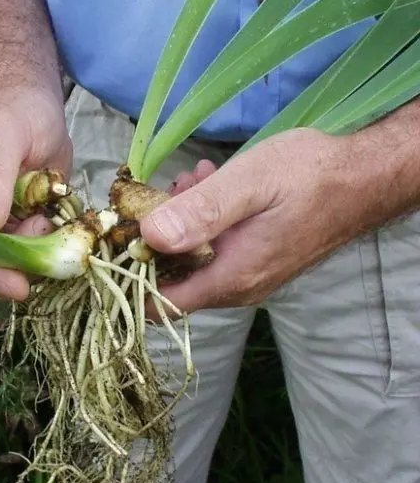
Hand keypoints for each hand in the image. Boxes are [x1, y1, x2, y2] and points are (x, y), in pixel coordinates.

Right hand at [0, 87, 71, 300]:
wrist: (37, 113)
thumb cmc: (13, 114)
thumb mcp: (0, 135)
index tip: (18, 284)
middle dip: (11, 269)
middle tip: (41, 230)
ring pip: (3, 273)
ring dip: (31, 260)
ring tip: (45, 217)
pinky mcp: (17, 236)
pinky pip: (28, 263)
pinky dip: (45, 253)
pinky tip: (52, 222)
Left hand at [140, 128, 386, 312]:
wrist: (363, 178)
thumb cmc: (310, 177)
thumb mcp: (249, 184)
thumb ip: (200, 213)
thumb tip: (149, 236)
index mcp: (230, 278)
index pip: (160, 305)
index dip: (130, 277)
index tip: (119, 239)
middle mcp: (236, 288)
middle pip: (171, 280)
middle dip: (157, 238)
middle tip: (167, 193)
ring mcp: (247, 276)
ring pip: (191, 261)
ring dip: (181, 223)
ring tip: (195, 182)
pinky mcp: (254, 261)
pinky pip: (212, 250)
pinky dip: (202, 222)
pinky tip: (210, 186)